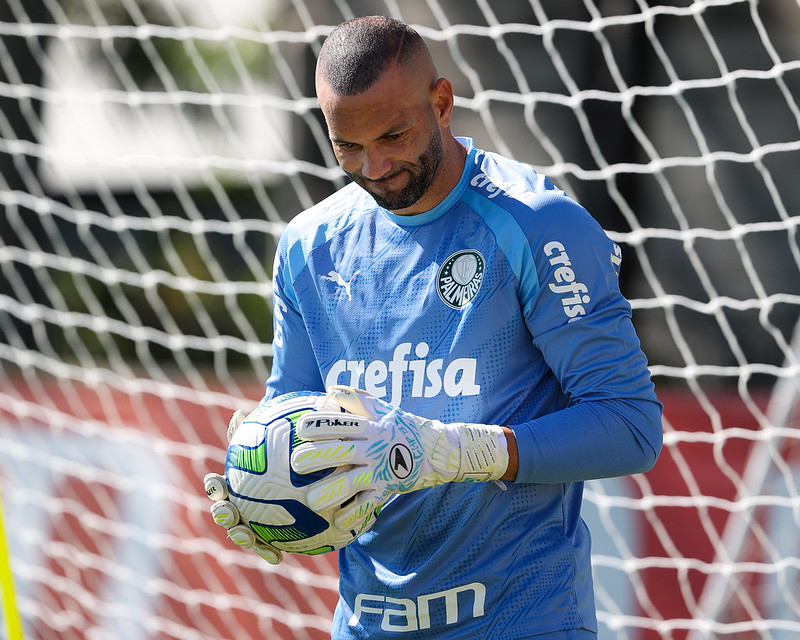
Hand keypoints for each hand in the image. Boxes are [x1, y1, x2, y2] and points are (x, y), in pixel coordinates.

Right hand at [203, 410, 282, 564]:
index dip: (214, 487)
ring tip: (248, 537)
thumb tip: (238, 413)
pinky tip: (279, 557)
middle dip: (223, 514)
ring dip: (242, 536)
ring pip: (240, 533)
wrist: (293, 474)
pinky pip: (266, 547)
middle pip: (223, 512)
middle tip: (229, 512)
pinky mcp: (267, 537)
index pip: (217, 485)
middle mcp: (237, 505)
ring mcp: (250, 523)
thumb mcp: (264, 440)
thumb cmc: (275, 454)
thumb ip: (250, 432)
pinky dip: (268, 553)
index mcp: (232, 485)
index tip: (217, 484)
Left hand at [290, 386, 508, 518]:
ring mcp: (381, 469)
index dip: (320, 424)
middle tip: (295, 463)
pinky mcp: (388, 488)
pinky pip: (368, 504)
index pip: (342, 422)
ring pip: (351, 482)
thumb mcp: (385, 408)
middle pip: (341, 451)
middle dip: (317, 457)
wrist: (439, 450)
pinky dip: (353, 514)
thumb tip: (331, 389)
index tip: (300, 427)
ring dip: (330, 492)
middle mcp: (374, 447)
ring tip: (310, 500)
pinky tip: (337, 521)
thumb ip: (358, 399)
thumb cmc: (404, 426)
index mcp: (371, 425)